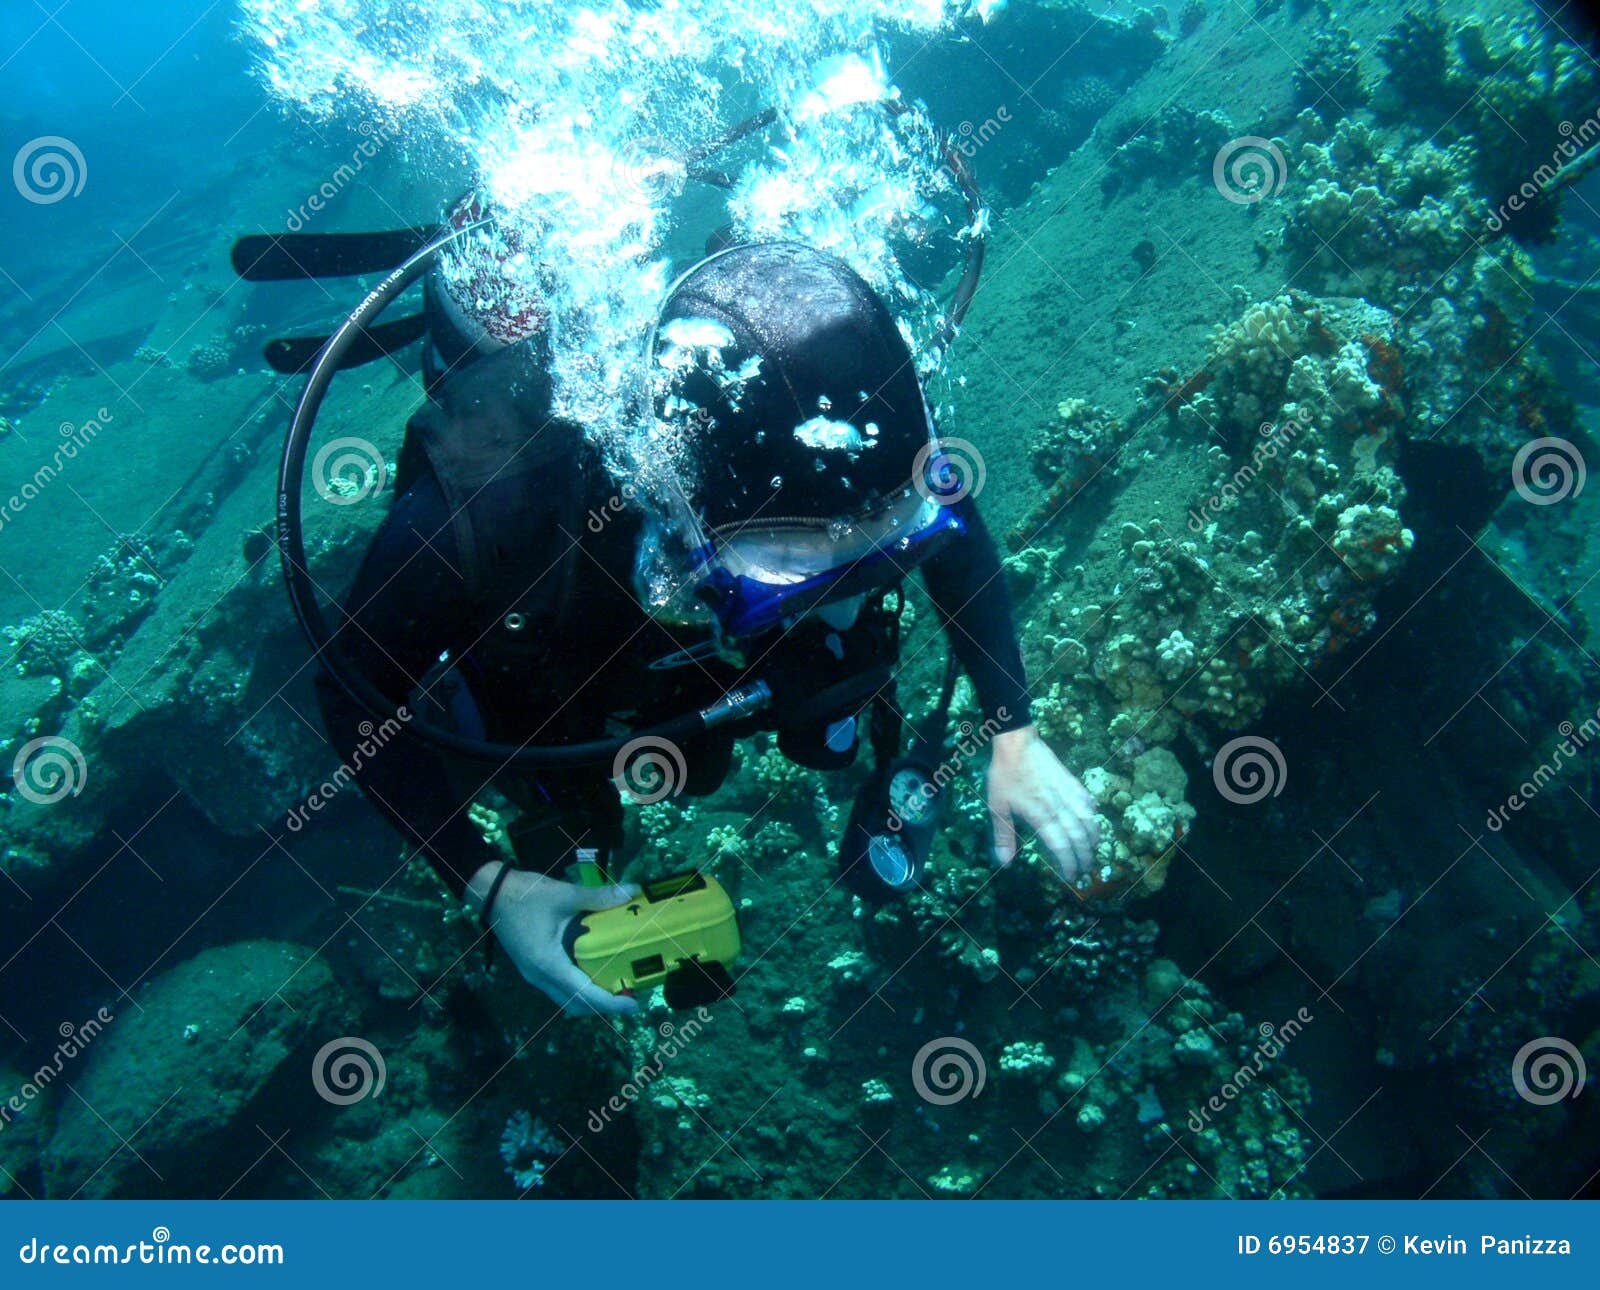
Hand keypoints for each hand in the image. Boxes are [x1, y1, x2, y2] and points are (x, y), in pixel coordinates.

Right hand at [467, 863, 640, 1016]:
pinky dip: (580, 987)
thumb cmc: (526, 895)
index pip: (584, 995)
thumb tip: (632, 892)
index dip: (610, 1004)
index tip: (633, 1005)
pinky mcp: (534, 968)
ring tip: (616, 985)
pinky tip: (595, 970)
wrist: (492, 893)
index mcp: (548, 964)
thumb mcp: (565, 894)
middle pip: (576, 1005)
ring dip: (591, 998)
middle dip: (604, 1006)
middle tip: (630, 995)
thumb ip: (600, 897)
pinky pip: (560, 987)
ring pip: (567, 999)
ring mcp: (534, 975)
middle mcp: (540, 977)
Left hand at [986, 725, 1099, 884]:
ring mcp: (1069, 794)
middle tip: (1085, 869)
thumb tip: (1005, 863)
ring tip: (1092, 850)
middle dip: (1085, 856)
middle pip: (1080, 838)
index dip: (1068, 864)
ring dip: (1093, 839)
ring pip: (1090, 821)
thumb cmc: (1004, 775)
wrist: (1017, 743)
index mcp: (1041, 817)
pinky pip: (1088, 802)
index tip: (1070, 876)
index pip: (1061, 847)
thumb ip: (1003, 836)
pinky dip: (1093, 815)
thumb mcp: (997, 807)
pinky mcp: (1073, 782)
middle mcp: (1059, 808)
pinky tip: (1092, 820)